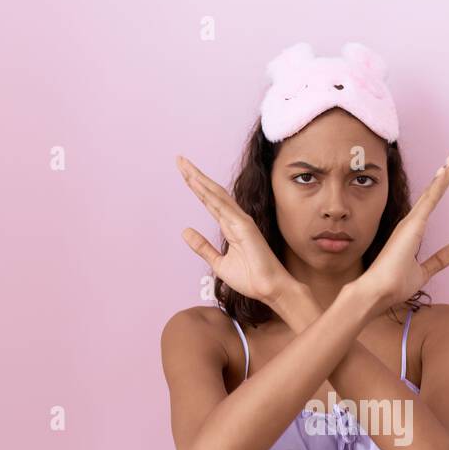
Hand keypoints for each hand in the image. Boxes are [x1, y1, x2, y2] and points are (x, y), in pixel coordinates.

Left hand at [176, 155, 299, 307]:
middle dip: (195, 176)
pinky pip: (225, 208)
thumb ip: (203, 247)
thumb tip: (185, 231)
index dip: (196, 186)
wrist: (268, 289)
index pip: (209, 201)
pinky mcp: (245, 227)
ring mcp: (240, 221)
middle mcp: (234, 219)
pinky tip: (200, 184)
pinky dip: (212, 195)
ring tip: (185, 166)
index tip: (183, 172)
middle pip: (211, 192)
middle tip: (179, 160)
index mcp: (229, 226)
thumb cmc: (250, 278)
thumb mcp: (218, 263)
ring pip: (217, 195)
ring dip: (200, 180)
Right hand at [352, 154, 448, 315]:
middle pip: (430, 196)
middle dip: (442, 178)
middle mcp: (409, 224)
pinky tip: (447, 171)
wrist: (377, 292)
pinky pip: (430, 199)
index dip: (437, 190)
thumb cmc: (394, 285)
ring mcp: (410, 223)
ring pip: (431, 194)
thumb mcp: (423, 272)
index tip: (446, 174)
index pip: (427, 207)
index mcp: (410, 233)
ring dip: (443, 177)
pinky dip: (439, 184)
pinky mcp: (413, 224)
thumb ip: (439, 260)